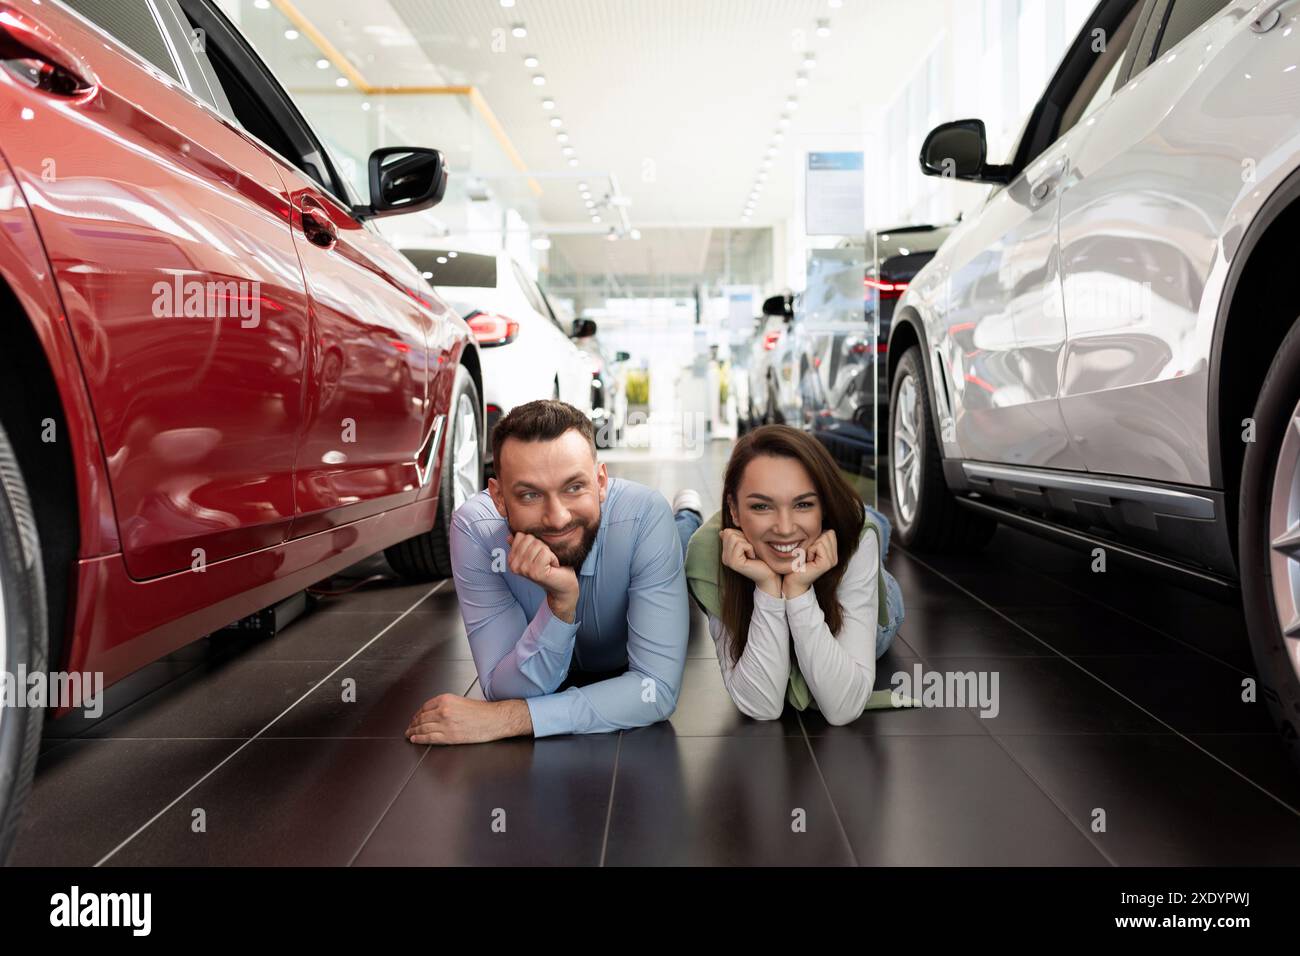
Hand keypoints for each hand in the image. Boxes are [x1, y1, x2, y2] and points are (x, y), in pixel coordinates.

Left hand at [406, 694, 532, 744]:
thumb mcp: (461, 701)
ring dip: (414, 732)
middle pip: (421, 718)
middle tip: (409, 727)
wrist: (494, 719)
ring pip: (423, 728)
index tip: (414, 718)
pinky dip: (420, 739)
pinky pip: (429, 738)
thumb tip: (434, 713)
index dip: (417, 714)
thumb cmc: (482, 711)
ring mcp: (445, 724)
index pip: (424, 707)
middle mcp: (443, 710)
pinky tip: (415, 739)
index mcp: (446, 699)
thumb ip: (446, 705)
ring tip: (409, 734)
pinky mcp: (449, 736)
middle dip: (413, 724)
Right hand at [508, 532, 578, 618]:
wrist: (562, 585)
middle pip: (529, 538)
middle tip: (544, 559)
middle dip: (541, 546)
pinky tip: (552, 566)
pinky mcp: (535, 572)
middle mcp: (514, 565)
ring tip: (548, 563)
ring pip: (538, 544)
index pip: (521, 536)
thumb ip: (521, 545)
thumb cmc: (550, 567)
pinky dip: (553, 558)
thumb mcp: (534, 554)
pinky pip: (545, 552)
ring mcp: (524, 569)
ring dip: (548, 552)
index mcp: (512, 559)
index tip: (538, 554)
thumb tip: (509, 536)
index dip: (534, 541)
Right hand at [720, 527, 781, 595]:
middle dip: (743, 538)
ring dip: (747, 543)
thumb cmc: (761, 558)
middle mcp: (725, 557)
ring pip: (734, 538)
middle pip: (729, 533)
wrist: (768, 574)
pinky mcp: (734, 563)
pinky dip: (750, 548)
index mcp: (726, 552)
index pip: (727, 532)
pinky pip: (740, 545)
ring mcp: (728, 561)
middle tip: (749, 550)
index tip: (748, 546)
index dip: (740, 534)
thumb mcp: (747, 544)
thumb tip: (721, 532)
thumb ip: (736, 538)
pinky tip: (752, 557)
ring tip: (750, 553)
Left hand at [783, 529, 836, 597]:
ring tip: (808, 558)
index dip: (817, 537)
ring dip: (811, 546)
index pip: (830, 532)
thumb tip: (820, 522)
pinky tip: (807, 560)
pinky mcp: (826, 564)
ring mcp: (832, 561)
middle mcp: (835, 557)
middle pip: (828, 533)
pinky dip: (810, 550)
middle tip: (808, 554)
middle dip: (815, 541)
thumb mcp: (808, 547)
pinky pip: (819, 545)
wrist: (792, 581)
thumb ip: (817, 537)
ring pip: (823, 538)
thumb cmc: (797, 563)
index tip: (810, 550)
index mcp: (832, 553)